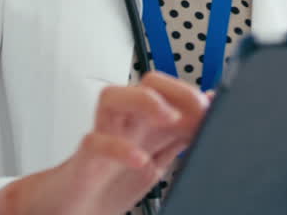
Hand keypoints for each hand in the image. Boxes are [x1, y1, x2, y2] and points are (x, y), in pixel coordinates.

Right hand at [0, 73, 210, 214]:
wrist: (70, 209)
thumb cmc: (109, 182)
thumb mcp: (156, 160)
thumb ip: (181, 138)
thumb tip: (211, 112)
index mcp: (143, 124)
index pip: (170, 92)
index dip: (194, 96)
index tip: (216, 106)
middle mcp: (123, 124)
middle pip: (144, 84)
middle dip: (174, 89)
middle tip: (198, 106)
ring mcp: (102, 136)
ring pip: (113, 98)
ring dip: (144, 101)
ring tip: (169, 117)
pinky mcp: (85, 159)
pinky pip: (96, 142)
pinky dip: (120, 148)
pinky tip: (140, 160)